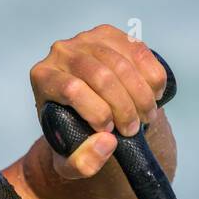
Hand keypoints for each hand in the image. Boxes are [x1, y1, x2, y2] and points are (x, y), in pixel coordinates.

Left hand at [28, 24, 168, 180]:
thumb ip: (83, 162)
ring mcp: (87, 39)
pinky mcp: (111, 35)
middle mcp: (61, 52)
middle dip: (124, 107)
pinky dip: (152, 75)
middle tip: (134, 129)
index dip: (96, 112)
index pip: (72, 89)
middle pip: (100, 75)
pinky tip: (155, 95)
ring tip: (147, 116)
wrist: (85, 116)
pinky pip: (138, 50)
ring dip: (141, 94)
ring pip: (122, 63)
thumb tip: (108, 141)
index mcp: (43, 78)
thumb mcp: (71, 163)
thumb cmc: (73, 139)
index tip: (110, 132)